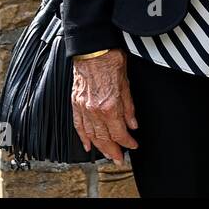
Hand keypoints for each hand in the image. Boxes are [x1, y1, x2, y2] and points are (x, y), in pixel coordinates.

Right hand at [71, 48, 138, 163]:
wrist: (93, 49)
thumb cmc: (110, 60)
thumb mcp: (126, 84)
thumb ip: (129, 107)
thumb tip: (132, 124)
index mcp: (109, 106)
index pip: (119, 132)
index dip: (127, 142)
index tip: (133, 145)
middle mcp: (94, 110)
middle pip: (104, 137)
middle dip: (113, 150)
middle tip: (119, 159)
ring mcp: (82, 107)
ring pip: (91, 134)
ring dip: (99, 147)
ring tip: (107, 155)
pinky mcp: (75, 103)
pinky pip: (78, 125)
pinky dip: (82, 137)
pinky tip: (87, 144)